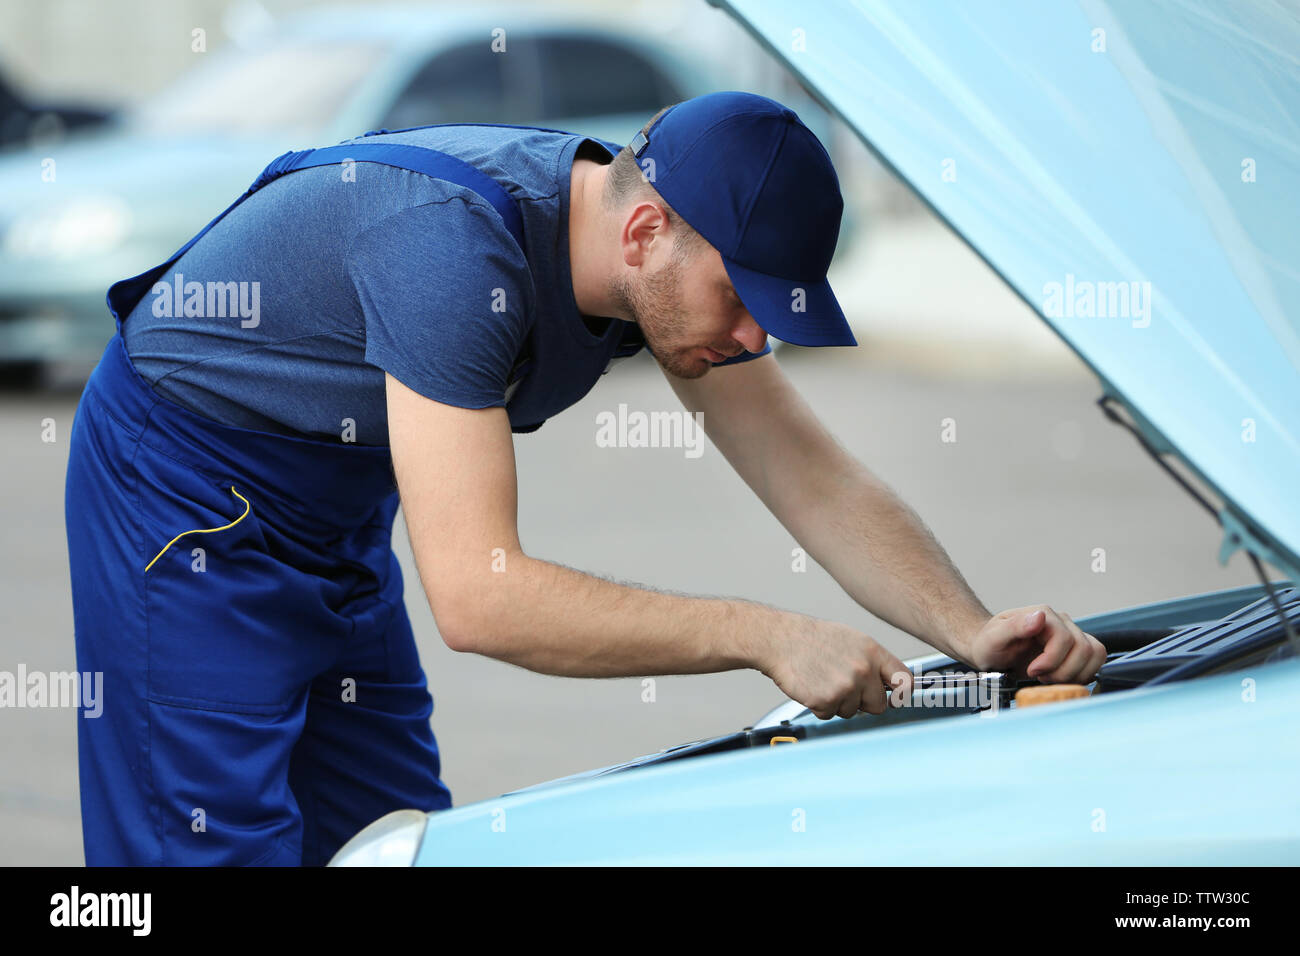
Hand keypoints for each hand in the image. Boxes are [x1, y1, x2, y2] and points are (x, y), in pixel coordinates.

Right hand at [760, 617, 913, 719]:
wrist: (780, 640)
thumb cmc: (813, 639)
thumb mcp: (852, 640)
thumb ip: (874, 662)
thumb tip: (891, 684)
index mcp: (872, 652)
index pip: (904, 681)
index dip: (901, 694)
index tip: (894, 699)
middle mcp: (862, 670)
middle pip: (878, 705)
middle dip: (863, 702)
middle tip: (844, 687)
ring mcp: (845, 686)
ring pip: (852, 712)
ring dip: (838, 703)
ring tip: (823, 680)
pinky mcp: (826, 700)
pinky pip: (830, 715)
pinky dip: (821, 706)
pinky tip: (812, 686)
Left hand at [965, 606, 1106, 682]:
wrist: (989, 651)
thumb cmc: (989, 644)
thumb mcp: (994, 638)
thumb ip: (1015, 626)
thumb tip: (1040, 616)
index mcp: (1043, 614)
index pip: (1065, 639)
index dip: (1051, 660)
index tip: (1032, 671)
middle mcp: (1061, 622)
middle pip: (1083, 649)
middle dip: (1062, 671)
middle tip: (1041, 677)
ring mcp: (1070, 634)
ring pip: (1094, 654)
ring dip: (1074, 674)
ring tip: (1050, 678)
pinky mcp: (1075, 648)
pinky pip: (1095, 660)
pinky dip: (1082, 674)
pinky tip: (1060, 678)